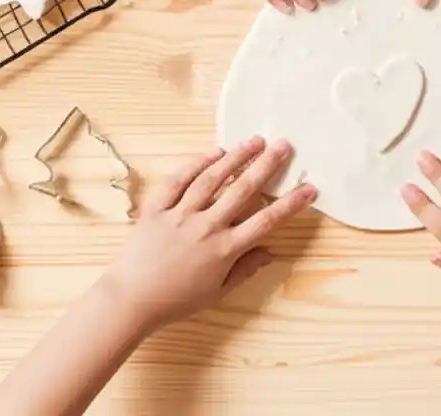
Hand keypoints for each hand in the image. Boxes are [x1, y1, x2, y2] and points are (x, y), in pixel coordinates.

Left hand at [102, 137, 316, 331]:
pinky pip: (179, 181)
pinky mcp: (157, 208)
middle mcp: (206, 227)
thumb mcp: (216, 292)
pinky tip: (214, 152)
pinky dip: (197, 164)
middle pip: (242, 189)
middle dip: (266, 165)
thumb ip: (244, 270)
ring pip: (212, 179)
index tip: (310, 188)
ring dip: (236, 157)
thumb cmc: (176, 301)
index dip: (290, 204)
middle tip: (284, 145)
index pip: (266, 221)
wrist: (131, 300)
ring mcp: (180, 214)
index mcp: (224, 249)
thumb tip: (269, 253)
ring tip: (254, 141)